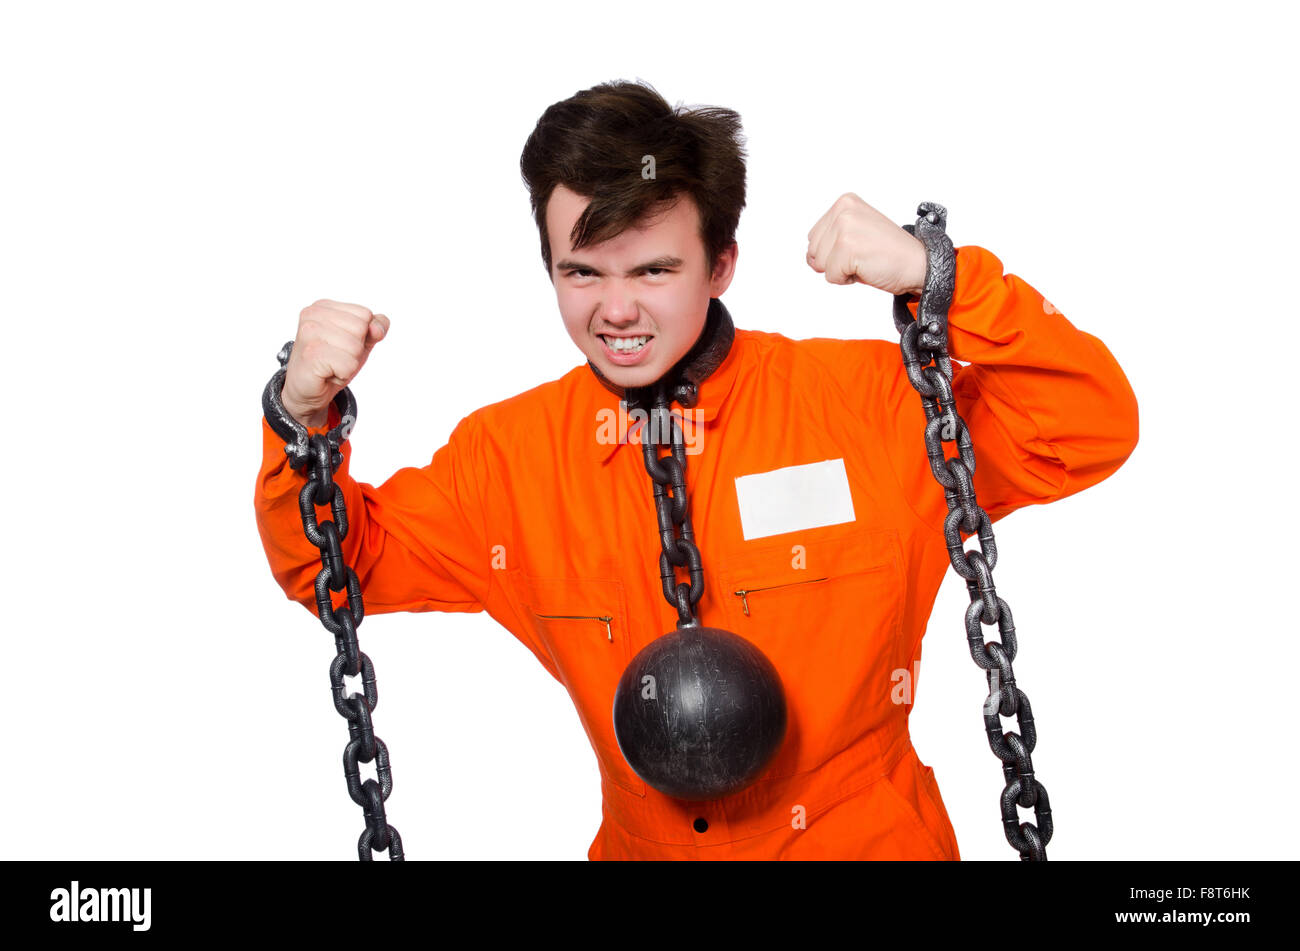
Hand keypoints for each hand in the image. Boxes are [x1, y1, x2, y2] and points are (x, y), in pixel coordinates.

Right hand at [282, 300, 389, 427]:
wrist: (306, 391)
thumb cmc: (331, 363)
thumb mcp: (359, 342)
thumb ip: (374, 330)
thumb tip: (378, 329)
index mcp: (323, 307)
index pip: (365, 314)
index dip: (361, 336)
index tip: (341, 346)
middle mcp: (313, 315)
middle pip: (361, 329)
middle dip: (355, 350)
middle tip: (335, 358)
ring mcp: (309, 333)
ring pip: (355, 348)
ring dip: (348, 364)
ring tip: (330, 366)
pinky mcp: (311, 354)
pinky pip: (348, 365)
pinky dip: (342, 375)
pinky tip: (326, 374)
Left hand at [806, 193, 927, 295]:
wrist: (917, 264)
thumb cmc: (889, 253)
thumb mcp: (856, 233)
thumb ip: (831, 238)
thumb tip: (809, 257)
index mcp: (844, 203)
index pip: (814, 238)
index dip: (833, 252)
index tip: (860, 247)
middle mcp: (843, 210)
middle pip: (813, 251)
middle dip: (834, 261)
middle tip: (863, 256)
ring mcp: (845, 227)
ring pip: (819, 264)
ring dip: (841, 270)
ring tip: (865, 261)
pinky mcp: (848, 247)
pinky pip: (831, 276)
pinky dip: (847, 280)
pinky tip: (867, 268)